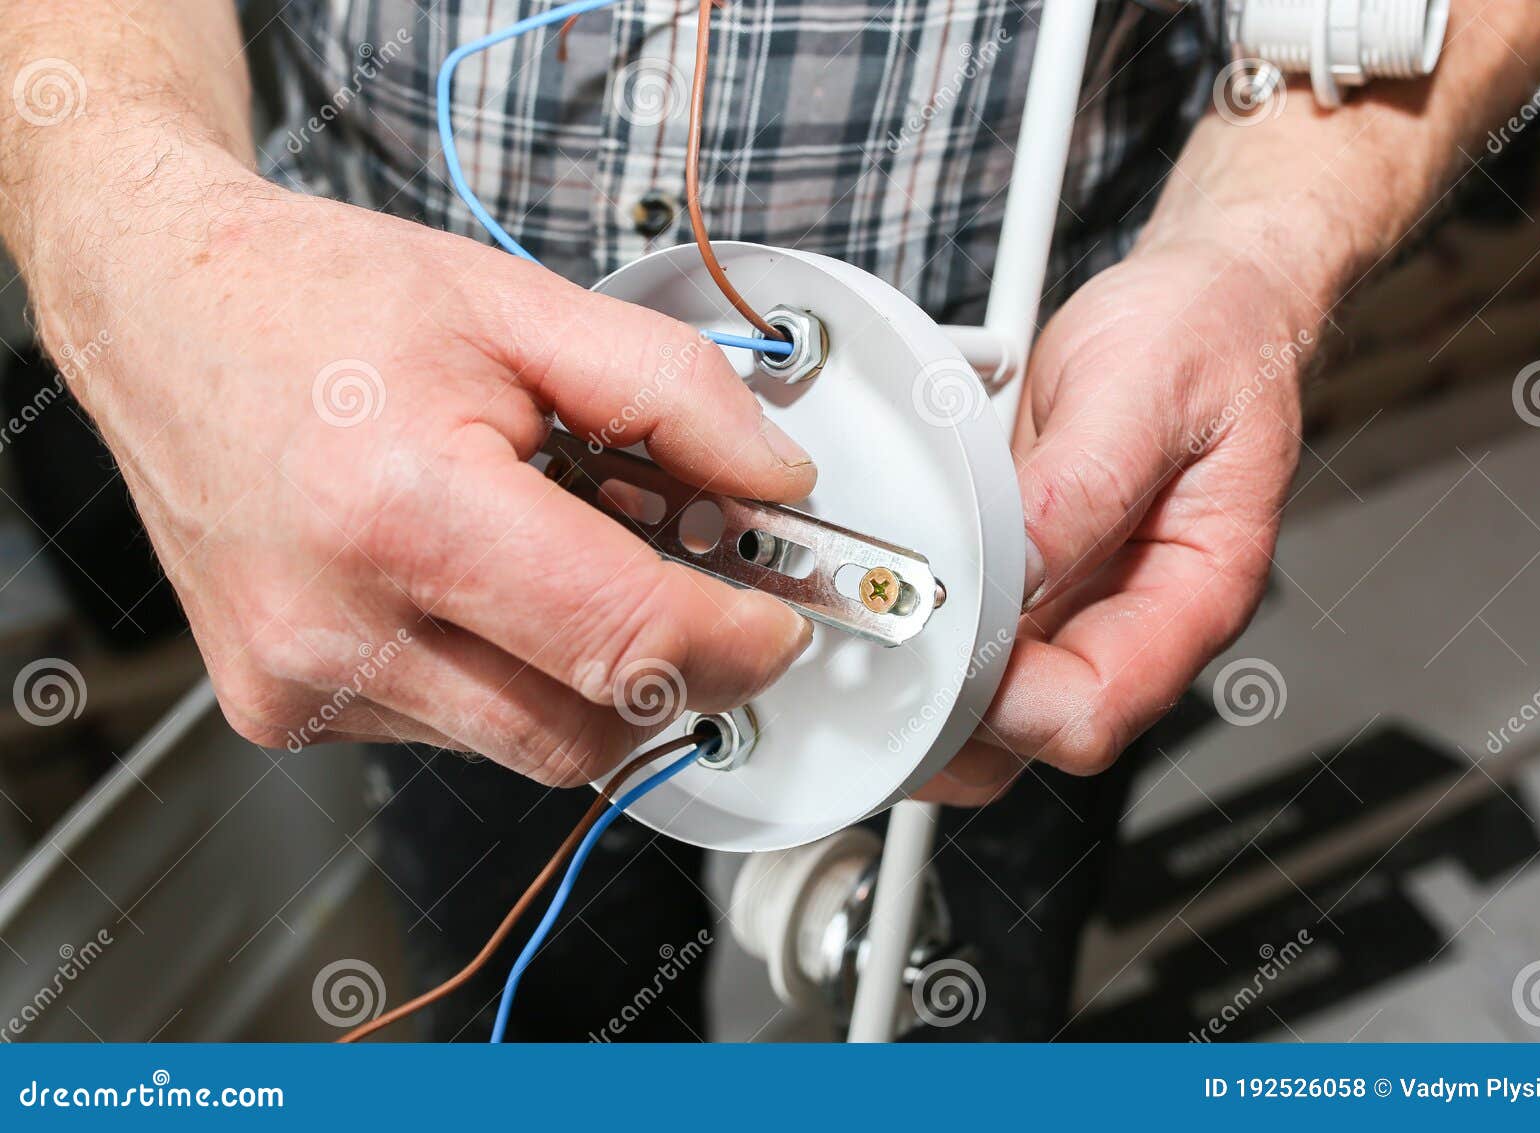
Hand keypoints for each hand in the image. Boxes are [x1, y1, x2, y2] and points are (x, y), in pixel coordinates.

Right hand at [38, 154, 816, 783]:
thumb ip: (676, 398)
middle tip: (709, 596)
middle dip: (679, 676)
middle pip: (585, 730)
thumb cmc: (316, 299)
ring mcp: (298, 681)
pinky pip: (451, 728)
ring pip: (524, 744)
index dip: (735, 642)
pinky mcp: (280, 708)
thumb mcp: (521, 306)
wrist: (158, 310)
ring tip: (575, 559)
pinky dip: (506, 673)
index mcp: (401, 511)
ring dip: (591, 676)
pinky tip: (485, 583)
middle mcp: (334, 625)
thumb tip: (775, 484)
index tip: (779, 621)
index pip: (624, 642)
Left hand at [921, 240, 1317, 803]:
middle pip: (1040, 730)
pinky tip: (887, 595)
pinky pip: (978, 638)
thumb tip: (1010, 569)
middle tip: (880, 653)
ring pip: (1000, 704)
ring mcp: (1083, 604)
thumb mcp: (1142, 391)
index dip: (1012, 699)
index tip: (945, 642)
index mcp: (1194, 594)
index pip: (1098, 707)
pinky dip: (927, 631)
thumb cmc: (1205, 336)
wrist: (1202, 298)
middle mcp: (1137, 618)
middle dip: (955, 714)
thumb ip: (1077, 488)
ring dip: (930, 685)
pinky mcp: (1039, 578)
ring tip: (871, 628)